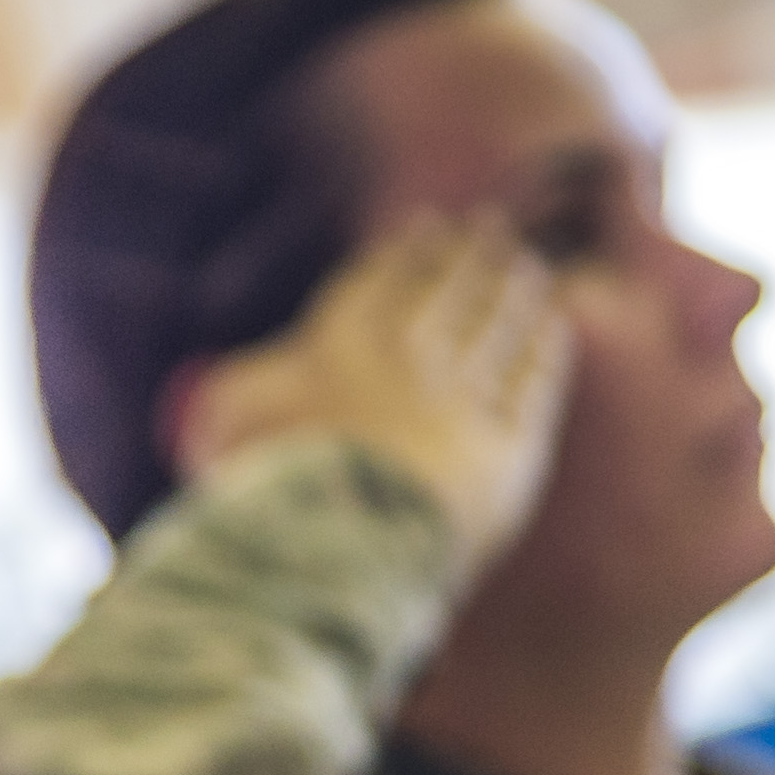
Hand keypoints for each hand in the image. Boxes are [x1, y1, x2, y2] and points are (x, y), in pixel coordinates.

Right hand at [174, 215, 573, 573]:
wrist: (338, 548)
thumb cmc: (268, 490)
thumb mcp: (223, 423)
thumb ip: (232, 388)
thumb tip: (240, 382)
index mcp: (342, 340)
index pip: (385, 281)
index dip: (409, 251)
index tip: (429, 227)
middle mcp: (410, 357)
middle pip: (451, 288)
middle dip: (471, 253)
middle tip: (490, 229)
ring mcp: (465, 399)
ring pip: (499, 324)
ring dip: (513, 289)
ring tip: (525, 271)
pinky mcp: (510, 446)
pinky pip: (534, 379)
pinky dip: (543, 346)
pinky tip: (551, 328)